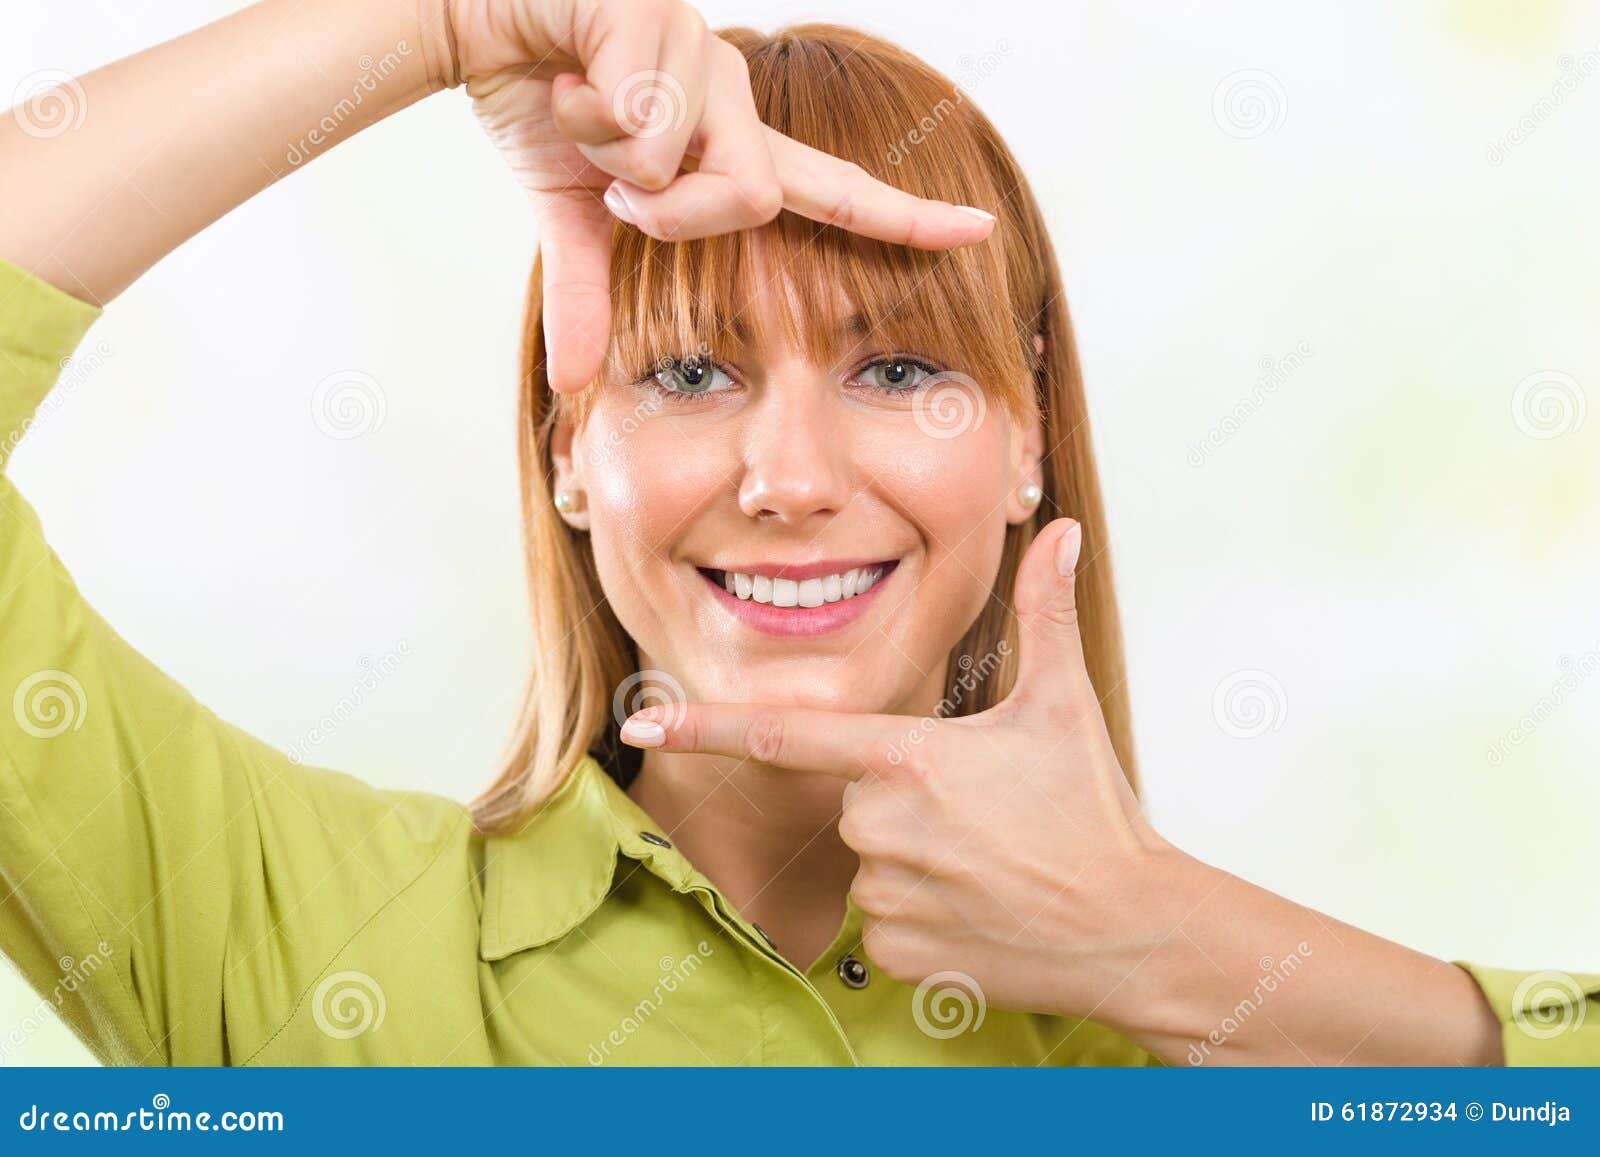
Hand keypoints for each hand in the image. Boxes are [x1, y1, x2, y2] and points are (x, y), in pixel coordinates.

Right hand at [443, 0, 996, 392]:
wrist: (475, 19)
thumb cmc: (540, 101)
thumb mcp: (575, 214)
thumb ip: (589, 293)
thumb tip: (571, 382)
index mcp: (730, 144)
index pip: (835, 190)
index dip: (907, 216)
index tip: (979, 230)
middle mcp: (735, 92)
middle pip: (752, 197)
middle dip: (668, 214)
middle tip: (612, 185)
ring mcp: (704, 46)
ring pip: (680, 156)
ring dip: (607, 152)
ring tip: (577, 100)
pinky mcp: (663, 9)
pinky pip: (636, 104)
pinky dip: (580, 106)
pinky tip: (564, 64)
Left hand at [618, 518, 1192, 1020]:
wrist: (1134, 931)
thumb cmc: (1094, 813)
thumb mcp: (1064, 705)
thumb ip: (1044, 614)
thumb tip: (1058, 531)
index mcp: (908, 758)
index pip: (782, 734)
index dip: (702, 726)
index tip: (640, 721)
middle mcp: (883, 826)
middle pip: (854, 800)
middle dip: (902, 800)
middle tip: (980, 814)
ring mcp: (887, 896)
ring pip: (871, 862)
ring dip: (915, 860)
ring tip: (990, 865)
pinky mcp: (897, 956)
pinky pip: (882, 924)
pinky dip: (922, 916)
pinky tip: (980, 911)